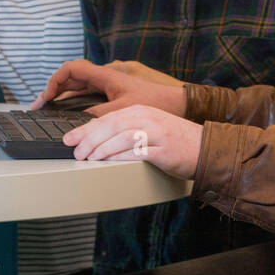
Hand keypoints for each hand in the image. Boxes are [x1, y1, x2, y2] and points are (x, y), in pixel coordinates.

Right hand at [31, 58, 185, 115]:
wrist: (176, 104)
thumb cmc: (155, 102)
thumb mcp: (122, 112)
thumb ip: (98, 117)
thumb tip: (77, 125)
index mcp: (105, 75)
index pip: (71, 69)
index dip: (55, 81)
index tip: (45, 97)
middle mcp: (104, 77)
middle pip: (70, 77)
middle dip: (52, 90)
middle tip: (39, 106)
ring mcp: (107, 85)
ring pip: (77, 86)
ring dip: (61, 96)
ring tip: (47, 109)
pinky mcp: (111, 94)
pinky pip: (86, 94)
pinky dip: (72, 101)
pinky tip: (67, 112)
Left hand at [62, 104, 202, 178]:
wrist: (205, 147)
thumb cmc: (175, 140)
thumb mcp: (149, 126)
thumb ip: (127, 129)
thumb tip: (97, 139)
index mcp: (140, 111)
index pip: (107, 118)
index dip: (85, 129)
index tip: (70, 139)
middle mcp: (147, 118)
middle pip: (111, 126)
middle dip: (89, 139)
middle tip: (75, 152)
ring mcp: (156, 133)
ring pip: (121, 138)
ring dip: (101, 149)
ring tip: (87, 159)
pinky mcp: (163, 149)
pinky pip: (137, 153)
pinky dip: (120, 158)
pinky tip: (108, 163)